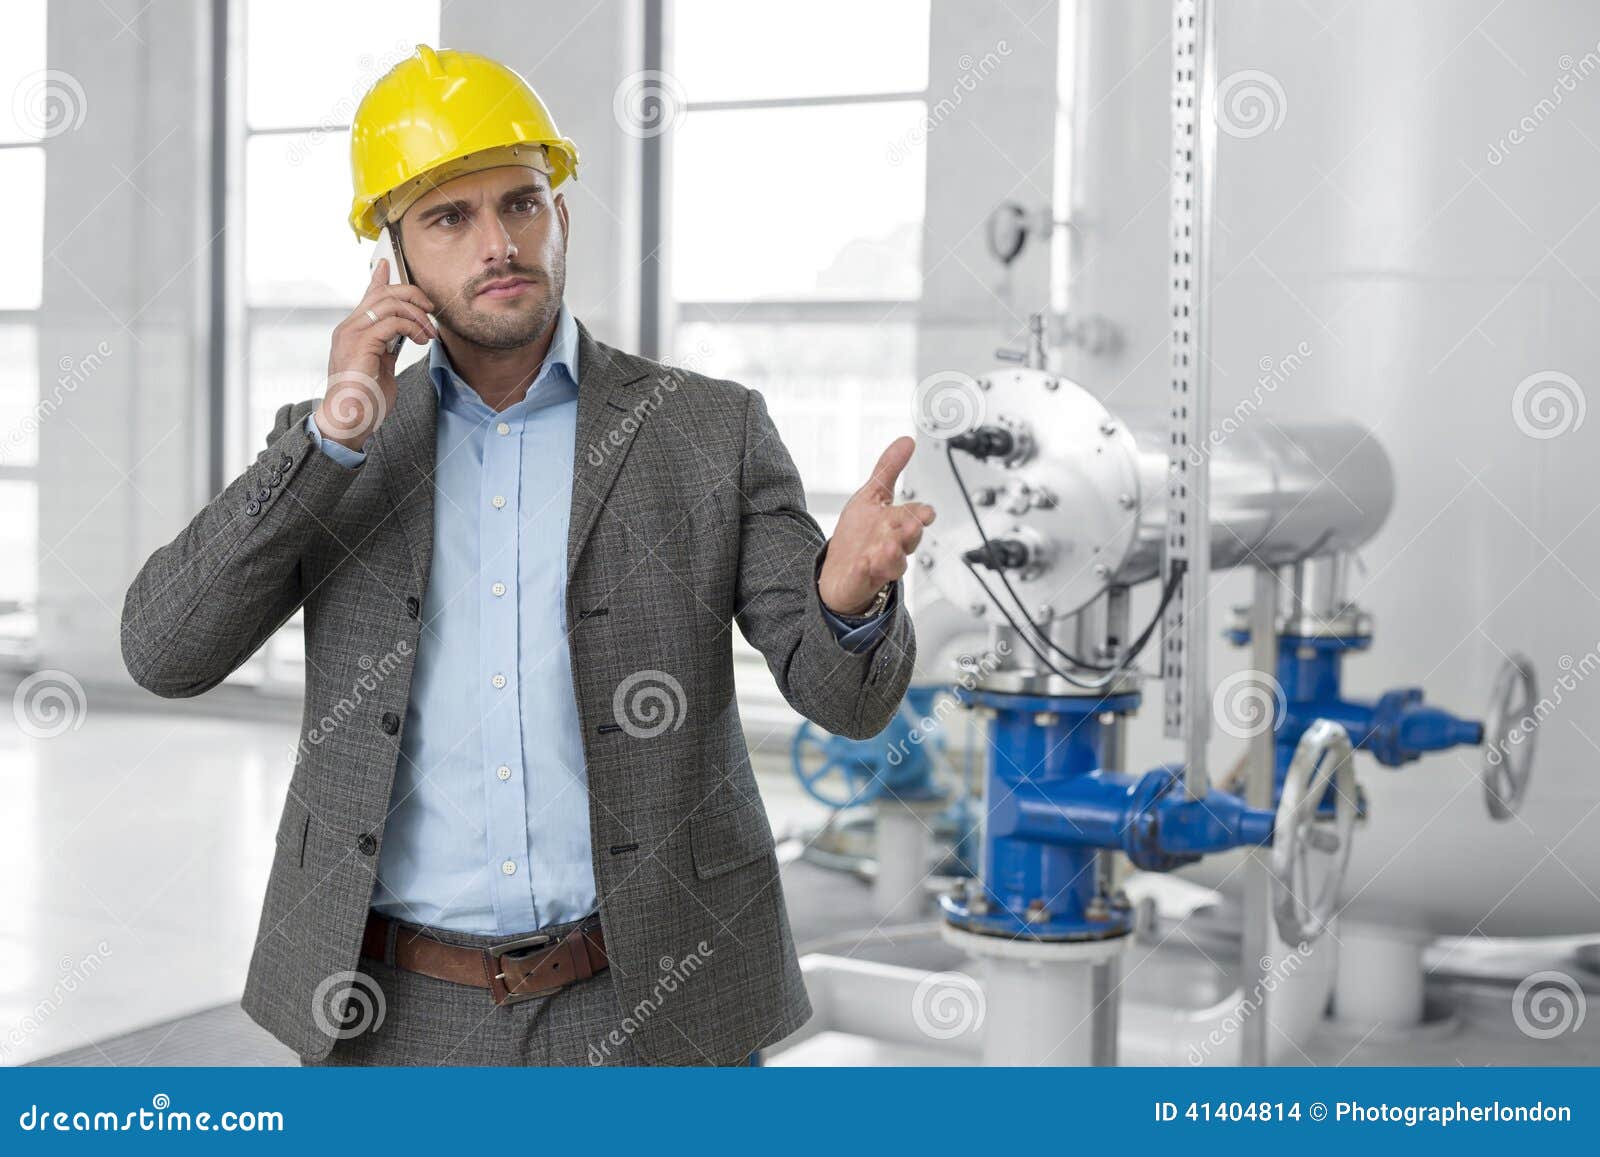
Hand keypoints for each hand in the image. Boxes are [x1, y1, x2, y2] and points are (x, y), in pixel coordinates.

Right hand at [314, 258, 437, 451]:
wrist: (349, 420)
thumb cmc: (365, 400)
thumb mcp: (381, 366)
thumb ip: (387, 346)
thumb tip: (401, 335)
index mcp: (352, 331)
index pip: (367, 296)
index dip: (379, 279)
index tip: (389, 265)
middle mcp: (348, 328)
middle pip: (382, 293)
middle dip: (412, 295)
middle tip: (430, 310)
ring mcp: (352, 334)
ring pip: (389, 303)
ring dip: (417, 315)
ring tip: (429, 334)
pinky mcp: (361, 344)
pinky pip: (392, 322)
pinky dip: (413, 327)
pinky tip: (422, 340)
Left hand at [818, 436, 935, 614]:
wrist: (839, 571)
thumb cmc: (859, 535)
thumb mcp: (871, 495)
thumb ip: (889, 469)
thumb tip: (907, 441)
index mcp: (897, 524)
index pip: (914, 517)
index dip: (920, 515)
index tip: (926, 512)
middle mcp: (892, 545)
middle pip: (908, 540)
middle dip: (910, 533)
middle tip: (912, 526)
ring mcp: (879, 564)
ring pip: (893, 562)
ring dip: (892, 554)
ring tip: (887, 547)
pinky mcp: (862, 580)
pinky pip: (866, 577)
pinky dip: (866, 571)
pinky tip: (864, 563)